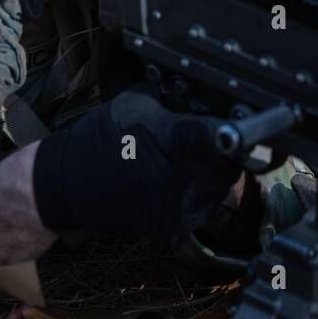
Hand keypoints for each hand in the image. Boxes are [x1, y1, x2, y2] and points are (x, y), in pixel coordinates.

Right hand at [32, 91, 242, 242]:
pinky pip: (209, 205)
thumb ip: (177, 97)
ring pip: (223, 184)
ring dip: (217, 170)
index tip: (247, 128)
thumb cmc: (104, 136)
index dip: (232, 132)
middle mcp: (175, 177)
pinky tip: (182, 179)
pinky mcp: (175, 227)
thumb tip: (213, 91)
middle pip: (228, 162)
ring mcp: (176, 206)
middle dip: (226, 149)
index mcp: (167, 140)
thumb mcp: (136, 102)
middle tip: (211, 140)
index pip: (210, 136)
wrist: (70, 183)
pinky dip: (205, 192)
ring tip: (191, 159)